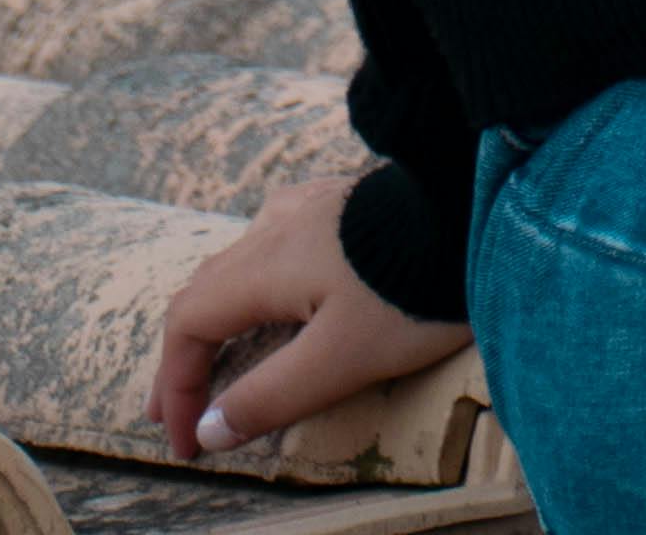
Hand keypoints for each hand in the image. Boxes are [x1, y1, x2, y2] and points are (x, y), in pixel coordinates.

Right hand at [151, 172, 469, 461]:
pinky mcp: (337, 202)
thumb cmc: (410, 288)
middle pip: (204, 292)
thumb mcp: (341, 358)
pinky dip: (247, 292)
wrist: (473, 208)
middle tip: (172, 412)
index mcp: (263, 262)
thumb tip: (210, 429)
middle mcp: (272, 225)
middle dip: (183, 357)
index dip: (175, 386)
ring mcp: (305, 206)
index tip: (183, 443)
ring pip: (235, 266)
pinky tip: (266, 301)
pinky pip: (268, 248)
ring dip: (213, 321)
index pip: (189, 323)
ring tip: (208, 362)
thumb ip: (271, 395)